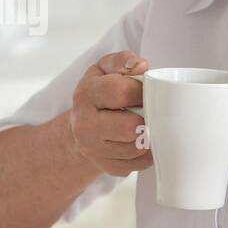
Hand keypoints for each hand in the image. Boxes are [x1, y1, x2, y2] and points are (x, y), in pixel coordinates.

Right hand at [64, 50, 151, 176]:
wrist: (79, 129)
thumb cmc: (97, 95)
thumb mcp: (103, 69)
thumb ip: (121, 61)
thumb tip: (140, 65)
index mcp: (86, 95)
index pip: (119, 91)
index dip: (140, 90)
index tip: (146, 90)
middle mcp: (85, 125)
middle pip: (130, 127)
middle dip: (146, 117)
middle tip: (148, 110)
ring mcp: (95, 150)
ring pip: (138, 147)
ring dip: (148, 135)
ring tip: (145, 124)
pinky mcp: (108, 167)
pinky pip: (139, 164)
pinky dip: (147, 152)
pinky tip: (141, 140)